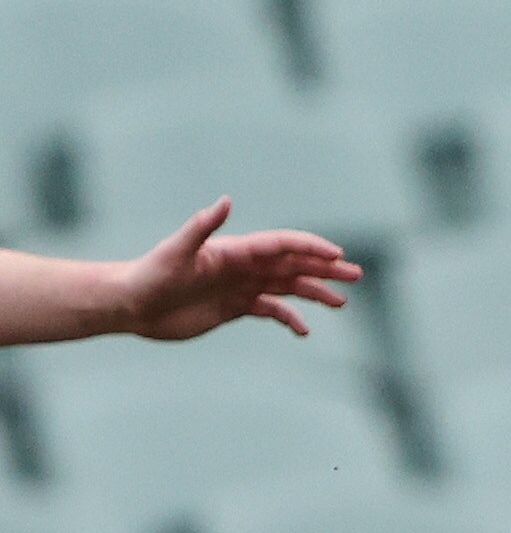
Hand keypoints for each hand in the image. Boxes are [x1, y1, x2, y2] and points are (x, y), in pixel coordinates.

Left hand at [115, 199, 359, 340]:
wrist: (133, 304)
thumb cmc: (151, 275)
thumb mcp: (176, 251)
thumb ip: (201, 226)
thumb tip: (226, 201)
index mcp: (235, 251)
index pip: (281, 245)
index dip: (310, 247)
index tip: (337, 255)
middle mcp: (243, 266)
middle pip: (293, 264)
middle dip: (326, 268)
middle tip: (356, 275)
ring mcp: (241, 286)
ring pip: (288, 287)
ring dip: (315, 292)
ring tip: (341, 303)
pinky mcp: (235, 307)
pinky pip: (271, 310)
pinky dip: (290, 319)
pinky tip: (303, 331)